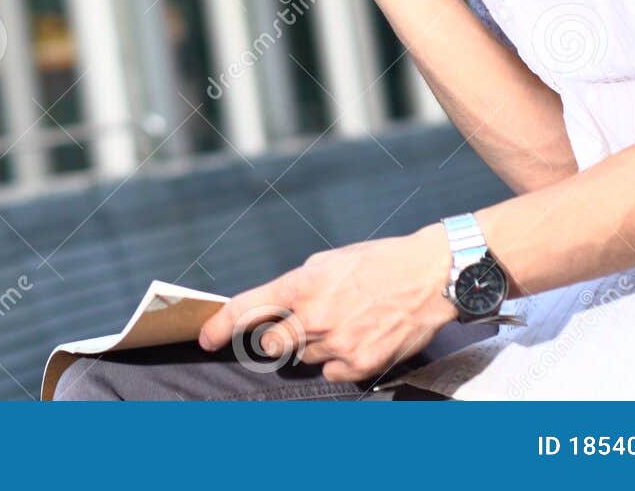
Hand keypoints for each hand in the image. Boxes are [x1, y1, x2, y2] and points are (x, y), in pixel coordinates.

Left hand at [197, 224, 457, 383]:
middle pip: (271, 344)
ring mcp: (337, 344)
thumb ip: (297, 287)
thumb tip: (273, 306)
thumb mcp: (328, 263)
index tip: (207, 337)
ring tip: (345, 322)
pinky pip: (331, 372)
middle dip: (276, 338)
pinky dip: (338, 361)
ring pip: (304, 357)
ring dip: (314, 345)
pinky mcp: (359, 365)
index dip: (221, 326)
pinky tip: (357, 338)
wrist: (427, 277)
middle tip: (299, 325)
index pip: (248, 308)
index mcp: (303, 284)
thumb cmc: (378, 264)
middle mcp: (315, 317)